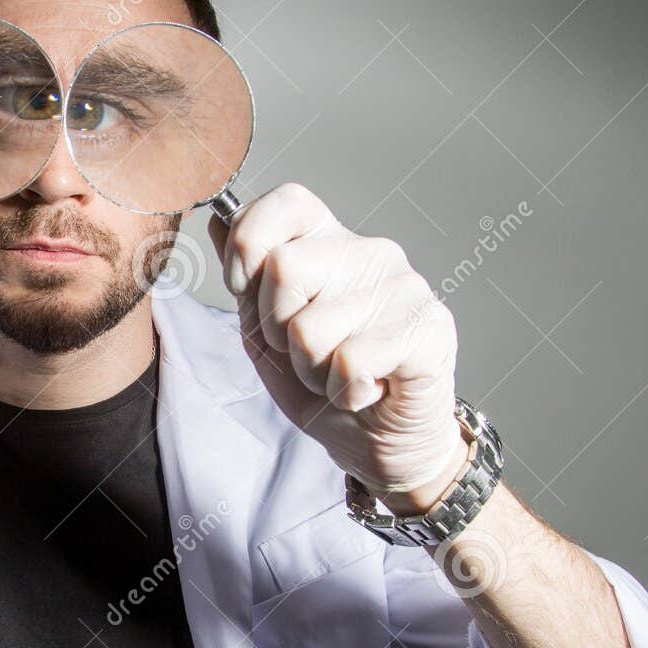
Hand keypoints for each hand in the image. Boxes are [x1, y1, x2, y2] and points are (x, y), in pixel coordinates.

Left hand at [208, 183, 467, 512]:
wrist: (377, 445)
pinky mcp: (430, 329)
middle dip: (275, 329)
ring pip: (311, 327)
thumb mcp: (265, 332)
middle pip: (284, 267)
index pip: (287, 202)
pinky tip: (364, 390)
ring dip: (310, 371)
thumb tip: (218, 218)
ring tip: (336, 376)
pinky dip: (343, 391)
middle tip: (305, 354)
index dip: (250, 245)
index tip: (246, 289)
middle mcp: (371, 252)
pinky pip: (352, 360)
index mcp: (330, 242)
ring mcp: (405, 288)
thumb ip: (245, 278)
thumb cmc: (322, 384)